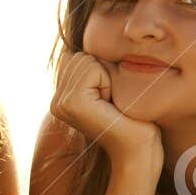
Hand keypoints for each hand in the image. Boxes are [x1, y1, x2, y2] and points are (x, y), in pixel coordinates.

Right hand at [50, 50, 161, 169]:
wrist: (140, 150)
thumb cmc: (133, 120)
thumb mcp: (110, 89)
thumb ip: (93, 69)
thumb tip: (85, 44)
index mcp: (61, 98)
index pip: (77, 56)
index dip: (101, 71)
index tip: (109, 100)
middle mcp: (56, 101)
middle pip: (79, 56)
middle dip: (102, 72)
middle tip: (111, 103)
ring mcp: (61, 103)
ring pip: (86, 60)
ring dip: (107, 77)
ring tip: (111, 104)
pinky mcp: (73, 104)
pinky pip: (93, 68)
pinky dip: (109, 81)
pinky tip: (111, 105)